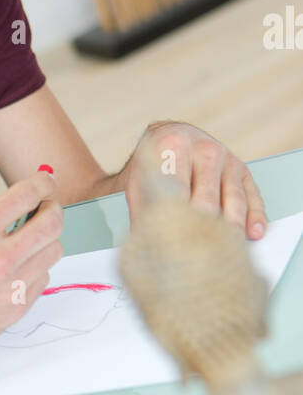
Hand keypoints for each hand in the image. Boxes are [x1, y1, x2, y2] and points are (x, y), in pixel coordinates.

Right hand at [0, 170, 63, 361]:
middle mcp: (0, 258)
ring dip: (45, 241)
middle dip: (52, 209)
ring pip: (54, 251)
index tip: (46, 183)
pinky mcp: (16, 308)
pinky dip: (34, 269)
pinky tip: (14, 270)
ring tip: (27, 242)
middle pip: (52, 223)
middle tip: (45, 209)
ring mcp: (12, 287)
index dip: (43, 184)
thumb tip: (12, 201)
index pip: (28, 195)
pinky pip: (43, 279)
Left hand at [126, 122, 266, 239]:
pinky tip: (252, 233)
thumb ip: (143, 208)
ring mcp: (226, 159)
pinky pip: (252, 195)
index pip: (177, 193)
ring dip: (231, 228)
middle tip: (198, 257)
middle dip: (203, 232)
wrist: (172, 137)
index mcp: (173, 148)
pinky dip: (254, 217)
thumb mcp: (140, 181)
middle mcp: (203, 150)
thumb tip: (144, 239)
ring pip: (234, 199)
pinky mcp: (242, 169)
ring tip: (227, 251)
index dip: (176, 225)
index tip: (176, 249)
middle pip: (207, 200)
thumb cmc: (156, 165)